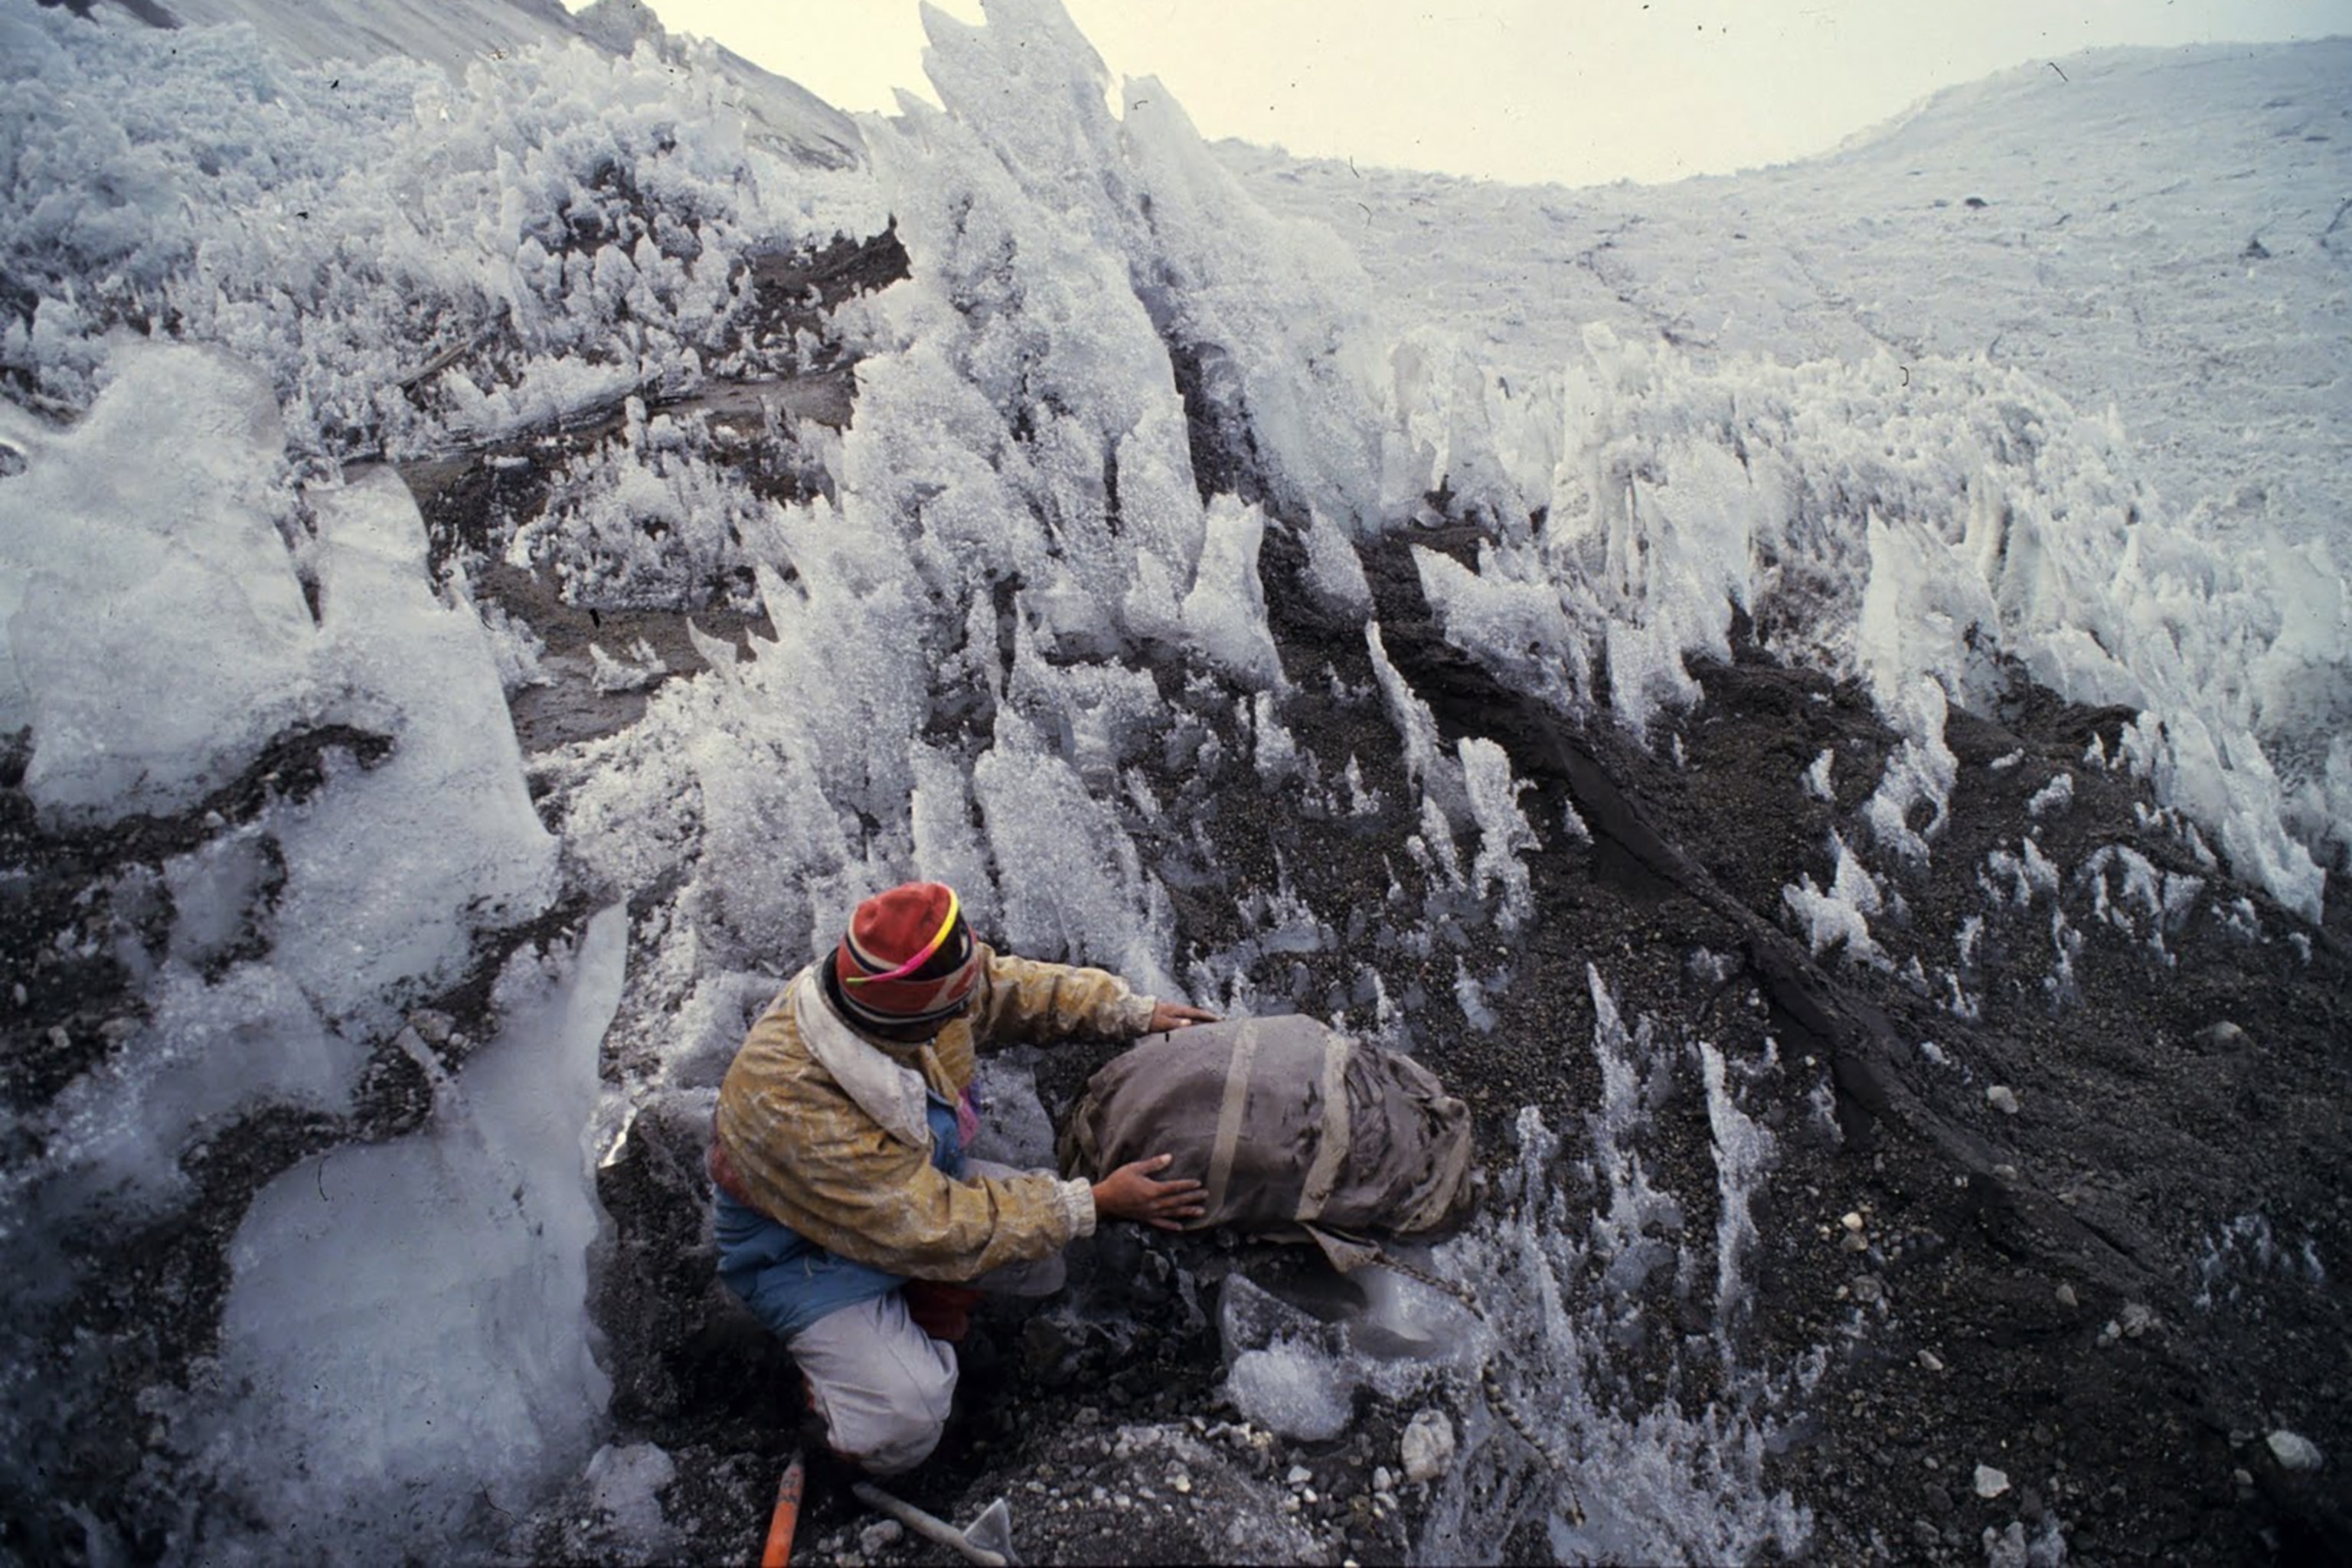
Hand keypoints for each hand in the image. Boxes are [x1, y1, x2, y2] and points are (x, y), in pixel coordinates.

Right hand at [1091, 1154, 1205, 1230]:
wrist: (1104, 1200)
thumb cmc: (1118, 1181)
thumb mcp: (1134, 1168)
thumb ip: (1153, 1164)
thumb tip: (1169, 1157)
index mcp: (1152, 1190)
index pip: (1174, 1187)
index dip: (1187, 1185)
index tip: (1198, 1183)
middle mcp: (1154, 1203)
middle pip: (1177, 1200)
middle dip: (1192, 1198)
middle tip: (1205, 1196)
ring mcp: (1150, 1213)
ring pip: (1173, 1213)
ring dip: (1187, 1212)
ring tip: (1200, 1212)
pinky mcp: (1145, 1218)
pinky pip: (1161, 1223)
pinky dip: (1171, 1225)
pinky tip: (1180, 1227)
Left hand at [1147, 1001, 1216, 1032]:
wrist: (1136, 1014)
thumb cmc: (1150, 1020)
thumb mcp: (1163, 1023)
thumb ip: (1176, 1023)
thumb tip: (1189, 1023)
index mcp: (1178, 1010)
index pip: (1197, 1013)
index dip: (1208, 1017)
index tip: (1219, 1020)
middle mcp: (1178, 1009)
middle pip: (1196, 1013)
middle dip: (1207, 1017)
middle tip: (1219, 1021)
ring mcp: (1173, 1012)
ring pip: (1191, 1015)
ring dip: (1200, 1019)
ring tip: (1209, 1024)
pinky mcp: (1169, 1015)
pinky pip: (1185, 1018)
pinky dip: (1192, 1021)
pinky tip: (1192, 1025)